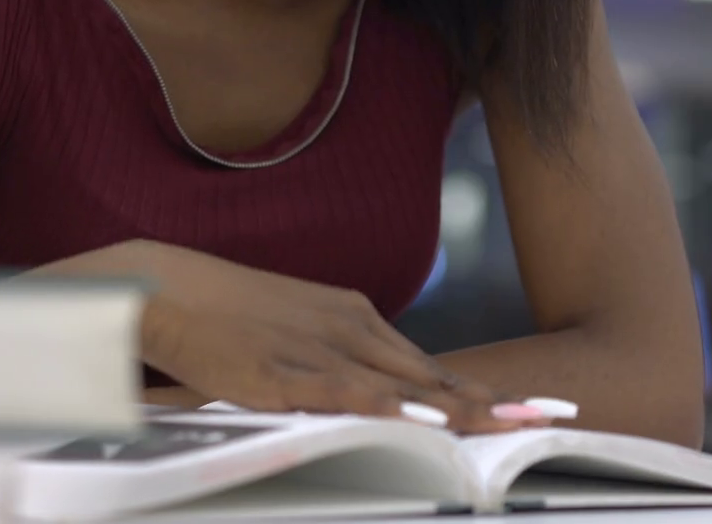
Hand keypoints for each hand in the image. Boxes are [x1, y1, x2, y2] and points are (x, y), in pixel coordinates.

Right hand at [132, 242, 538, 432]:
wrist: (163, 284)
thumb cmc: (219, 313)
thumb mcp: (289, 331)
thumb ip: (325, 362)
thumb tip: (355, 397)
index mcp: (354, 318)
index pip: (430, 365)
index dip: (480, 389)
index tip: (527, 405)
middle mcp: (352, 330)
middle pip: (435, 375)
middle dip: (494, 401)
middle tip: (547, 417)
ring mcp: (323, 350)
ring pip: (407, 386)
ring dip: (461, 410)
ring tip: (511, 427)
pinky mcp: (289, 372)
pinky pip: (352, 394)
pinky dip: (393, 411)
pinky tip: (426, 425)